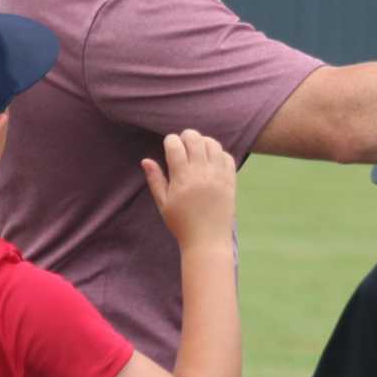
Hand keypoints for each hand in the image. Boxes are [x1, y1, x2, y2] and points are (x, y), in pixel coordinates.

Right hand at [141, 130, 237, 248]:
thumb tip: (145, 160)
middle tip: (183, 143)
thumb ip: (155, 180)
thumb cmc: (181, 224)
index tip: (169, 144)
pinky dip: (219, 153)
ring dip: (203, 141)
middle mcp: (202, 173)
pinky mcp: (231, 181)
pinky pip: (227, 157)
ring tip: (197, 149)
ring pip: (213, 144)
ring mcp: (218, 175)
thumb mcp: (163, 203)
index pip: (175, 145)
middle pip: (195, 139)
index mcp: (182, 177)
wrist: (207, 240)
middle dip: (186, 136)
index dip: (170, 140)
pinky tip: (212, 159)